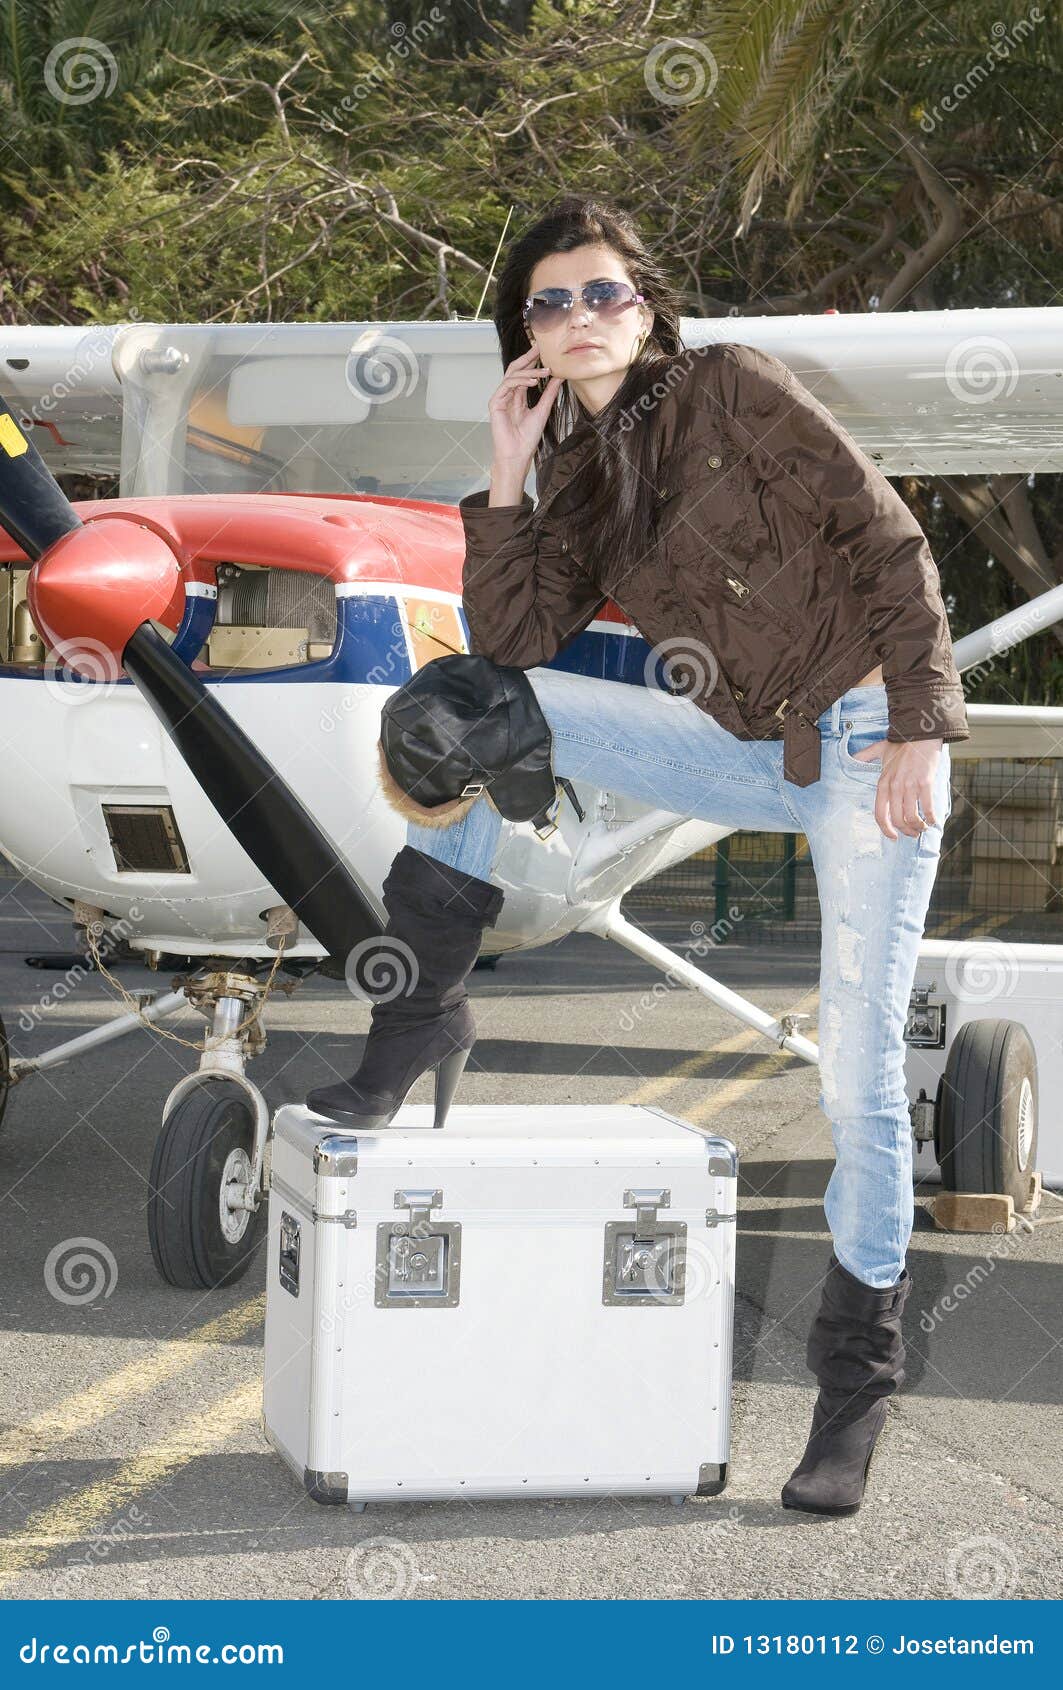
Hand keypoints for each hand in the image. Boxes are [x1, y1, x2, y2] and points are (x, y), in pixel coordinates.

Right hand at [487, 345, 562, 473]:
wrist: (517, 455)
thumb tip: (559, 377)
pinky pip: (507, 385)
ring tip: (545, 372)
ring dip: (529, 371)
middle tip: (540, 348)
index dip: (533, 361)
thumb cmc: (527, 438)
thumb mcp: (543, 410)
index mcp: (517, 396)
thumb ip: (549, 394)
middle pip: (516, 369)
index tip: (544, 351)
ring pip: (512, 375)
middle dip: (527, 358)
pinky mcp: (495, 403)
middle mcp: (508, 395)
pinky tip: (534, 381)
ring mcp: (500, 398)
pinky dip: (521, 381)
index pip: (524, 373)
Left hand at [852, 736, 943, 838]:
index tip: (893, 836)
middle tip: (912, 833)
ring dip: (918, 827)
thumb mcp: (879, 749)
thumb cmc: (901, 742)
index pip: (880, 814)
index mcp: (883, 783)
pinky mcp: (925, 782)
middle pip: (897, 820)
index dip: (886, 829)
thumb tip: (850, 757)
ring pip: (912, 817)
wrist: (919, 731)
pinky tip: (933, 820)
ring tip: (923, 827)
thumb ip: (864, 756)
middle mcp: (894, 787)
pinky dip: (931, 818)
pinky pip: (927, 808)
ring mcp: (909, 785)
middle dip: (906, 831)